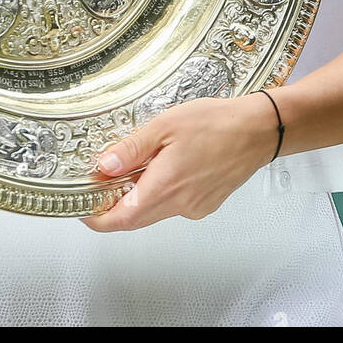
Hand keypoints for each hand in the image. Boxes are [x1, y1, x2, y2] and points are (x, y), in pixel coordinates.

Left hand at [81, 93, 278, 231]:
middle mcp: (180, 205)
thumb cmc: (216, 123)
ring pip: (155, 211)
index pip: (121, 219)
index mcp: (165, 187)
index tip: (83, 208)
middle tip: (102, 184)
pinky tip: (166, 166)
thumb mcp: (165, 125)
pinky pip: (174, 205)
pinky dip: (161, 192)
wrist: (258, 130)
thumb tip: (104, 165)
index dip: (97, 218)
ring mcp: (195, 207)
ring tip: (135, 166)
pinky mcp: (206, 204)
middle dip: (115, 206)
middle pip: (135, 218)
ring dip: (139, 196)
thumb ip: (132, 148)